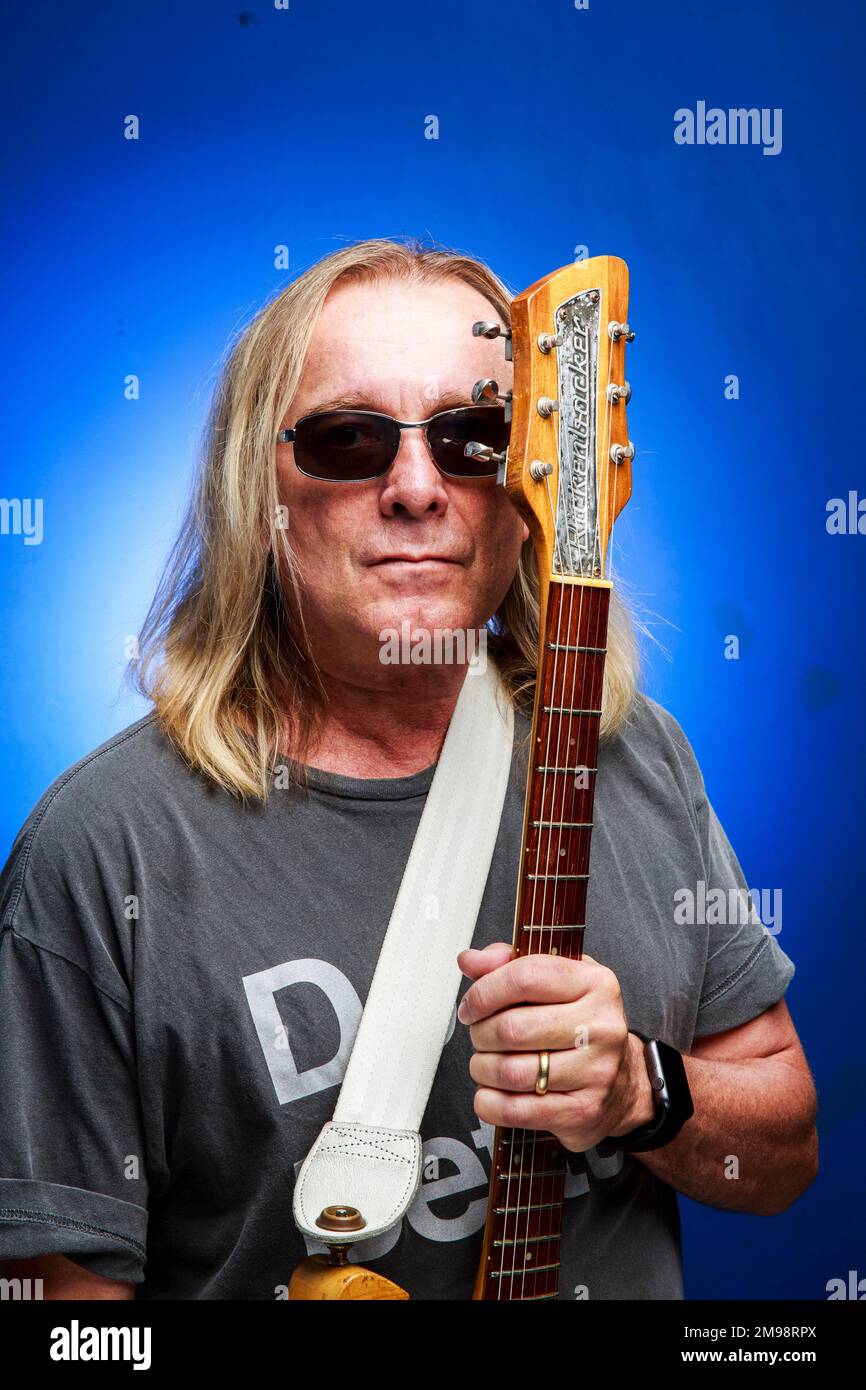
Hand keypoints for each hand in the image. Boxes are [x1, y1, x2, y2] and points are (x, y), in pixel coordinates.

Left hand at [455, 942, 655, 1152]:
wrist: (623, 1082)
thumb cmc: (582, 1026)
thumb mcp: (557, 981)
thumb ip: (510, 963)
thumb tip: (471, 961)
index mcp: (594, 983)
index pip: (526, 977)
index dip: (485, 992)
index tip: (472, 1006)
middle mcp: (601, 1025)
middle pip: (513, 1028)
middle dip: (481, 1034)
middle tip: (480, 1036)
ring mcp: (596, 1071)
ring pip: (510, 1071)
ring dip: (483, 1068)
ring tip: (487, 1063)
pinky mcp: (583, 1110)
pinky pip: (516, 1110)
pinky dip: (490, 1102)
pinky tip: (491, 1092)